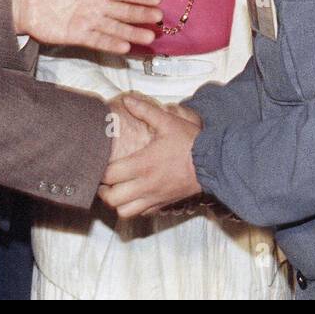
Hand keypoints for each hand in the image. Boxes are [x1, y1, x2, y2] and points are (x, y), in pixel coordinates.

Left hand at [12, 0, 161, 52]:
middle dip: (142, 14)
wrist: (20, 0)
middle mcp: (96, 5)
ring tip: (149, 36)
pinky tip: (126, 46)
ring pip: (115, 27)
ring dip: (132, 31)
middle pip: (124, 10)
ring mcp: (88, 21)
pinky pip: (98, 40)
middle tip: (159, 17)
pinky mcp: (77, 35)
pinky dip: (112, 43)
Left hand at [99, 95, 202, 218]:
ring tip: (116, 190)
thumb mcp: (168, 122)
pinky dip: (133, 208)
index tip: (99, 163)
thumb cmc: (191, 143)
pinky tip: (134, 195)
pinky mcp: (163, 204)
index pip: (109, 175)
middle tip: (104, 179)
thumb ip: (145, 110)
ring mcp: (154, 197)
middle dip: (103, 190)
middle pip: (112, 198)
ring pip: (125, 211)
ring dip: (116, 202)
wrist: (215, 162)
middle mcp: (146, 185)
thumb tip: (128, 99)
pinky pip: (141, 214)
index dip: (99, 171)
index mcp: (143, 164)